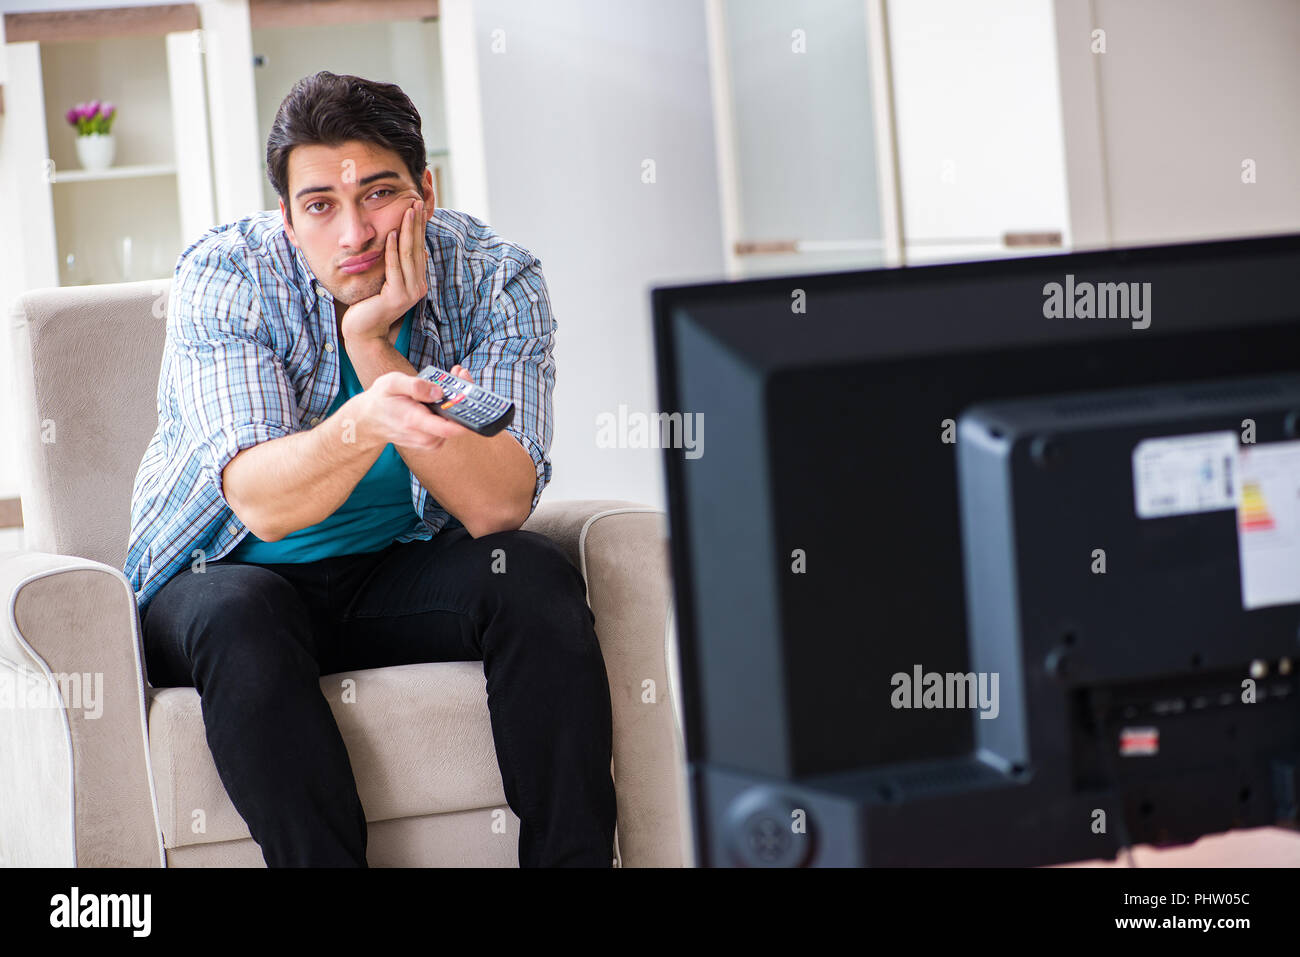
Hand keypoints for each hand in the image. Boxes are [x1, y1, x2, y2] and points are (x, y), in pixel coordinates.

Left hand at [339, 195, 428, 344]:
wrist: (364, 330)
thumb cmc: (371, 304)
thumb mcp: (388, 280)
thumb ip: (399, 266)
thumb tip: (417, 248)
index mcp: (417, 282)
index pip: (420, 248)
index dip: (419, 227)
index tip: (417, 207)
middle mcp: (417, 287)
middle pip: (417, 249)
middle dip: (416, 224)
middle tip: (416, 202)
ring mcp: (409, 293)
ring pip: (409, 256)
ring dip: (408, 231)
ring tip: (408, 211)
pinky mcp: (396, 298)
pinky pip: (395, 269)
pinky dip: (393, 250)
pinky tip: (392, 234)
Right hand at [355, 368, 475, 451]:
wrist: (369, 420)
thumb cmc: (381, 399)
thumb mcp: (392, 383)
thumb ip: (416, 386)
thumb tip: (439, 392)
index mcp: (414, 421)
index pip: (448, 428)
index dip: (467, 414)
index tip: (472, 394)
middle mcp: (424, 437)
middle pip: (456, 423)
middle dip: (462, 397)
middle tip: (460, 372)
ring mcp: (429, 442)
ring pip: (454, 424)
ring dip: (457, 402)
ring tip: (454, 377)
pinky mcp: (432, 442)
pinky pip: (448, 427)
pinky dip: (450, 410)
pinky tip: (445, 394)